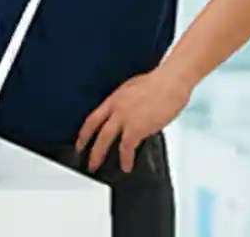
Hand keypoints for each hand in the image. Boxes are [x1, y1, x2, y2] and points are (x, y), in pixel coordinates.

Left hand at [75, 68, 192, 172]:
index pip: (93, 117)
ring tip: (96, 166)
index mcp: (114, 98)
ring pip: (105, 139)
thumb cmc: (158, 83)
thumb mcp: (133, 89)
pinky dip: (126, 159)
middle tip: (85, 159)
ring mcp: (125, 118)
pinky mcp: (137, 128)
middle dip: (88, 146)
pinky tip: (126, 166)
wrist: (169, 82)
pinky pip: (127, 147)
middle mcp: (116, 108)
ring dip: (99, 155)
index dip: (84, 131)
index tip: (80, 141)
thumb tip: (126, 112)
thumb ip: (125, 103)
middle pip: (95, 130)